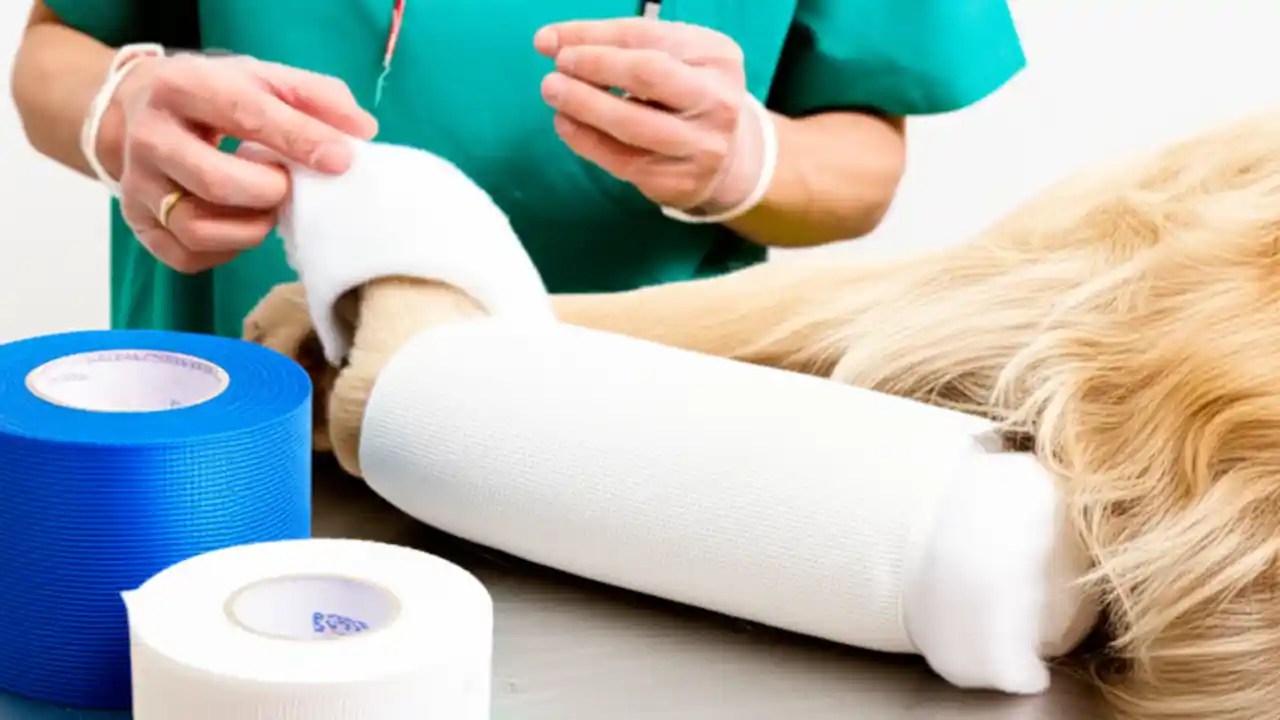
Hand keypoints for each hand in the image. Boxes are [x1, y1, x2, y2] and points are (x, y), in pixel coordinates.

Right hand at [107, 53, 378, 272]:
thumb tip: (362, 130)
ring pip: (198, 228)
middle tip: (290, 185)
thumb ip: (317, 97)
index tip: (341, 159)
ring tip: (269, 205)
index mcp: (182, 86)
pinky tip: (241, 225)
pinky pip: (188, 256)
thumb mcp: (264, 79)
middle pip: (217, 182)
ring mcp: (137, 184)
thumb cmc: (217, 96)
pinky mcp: (138, 223)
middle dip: (270, 191)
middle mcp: (149, 136)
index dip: (298, 139)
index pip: (244, 114)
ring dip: (251, 228)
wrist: (141, 110)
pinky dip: (227, 251)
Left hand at [534, 18, 771, 216]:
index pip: (646, 36)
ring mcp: (700, 145)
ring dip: (583, 104)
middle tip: (557, 66)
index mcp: (717, 57)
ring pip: (631, 122)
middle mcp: (716, 100)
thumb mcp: (672, 60)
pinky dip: (585, 139)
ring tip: (553, 91)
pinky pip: (621, 159)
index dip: (592, 35)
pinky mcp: (678, 180)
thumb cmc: (686, 97)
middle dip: (593, 65)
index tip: (549, 39)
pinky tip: (565, 123)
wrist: (729, 159)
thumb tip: (550, 41)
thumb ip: (619, 46)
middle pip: (647, 74)